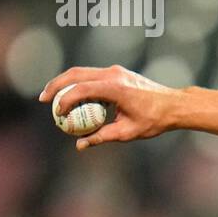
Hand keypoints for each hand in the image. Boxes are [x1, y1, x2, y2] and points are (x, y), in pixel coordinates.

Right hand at [39, 65, 177, 150]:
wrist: (174, 105)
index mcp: (116, 88)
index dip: (65, 100)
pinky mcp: (117, 73)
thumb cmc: (154, 120)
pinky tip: (72, 97)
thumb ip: (101, 137)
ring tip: (52, 97)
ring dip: (65, 83)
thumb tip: (80, 145)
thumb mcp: (127, 132)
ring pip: (82, 72)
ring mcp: (116, 71)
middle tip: (43, 100)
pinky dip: (78, 84)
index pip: (82, 89)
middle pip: (76, 74)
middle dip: (56, 85)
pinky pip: (92, 76)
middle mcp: (114, 75)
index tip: (57, 114)